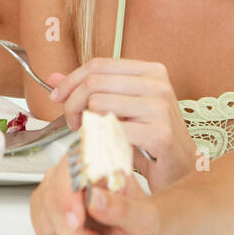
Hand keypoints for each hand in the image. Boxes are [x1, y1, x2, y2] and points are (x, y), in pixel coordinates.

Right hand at [29, 156, 159, 234]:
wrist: (136, 234)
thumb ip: (121, 208)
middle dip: (69, 227)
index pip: (70, 167)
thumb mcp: (142, 218)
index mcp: (100, 163)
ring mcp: (57, 190)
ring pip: (44, 216)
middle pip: (52, 195)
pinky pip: (42, 230)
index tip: (78, 219)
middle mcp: (75, 172)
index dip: (68, 194)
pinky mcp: (48, 210)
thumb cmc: (142, 221)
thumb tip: (95, 198)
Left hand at [47, 58, 199, 190]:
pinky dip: (101, 141)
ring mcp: (160, 108)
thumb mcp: (120, 109)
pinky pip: (111, 130)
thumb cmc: (150, 140)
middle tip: (74, 123)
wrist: (179, 169)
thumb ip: (88, 91)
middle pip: (94, 83)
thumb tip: (54, 78)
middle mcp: (158, 85)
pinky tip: (105, 148)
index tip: (57, 98)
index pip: (98, 65)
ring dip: (86, 125)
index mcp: (150, 72)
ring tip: (92, 137)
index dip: (71, 81)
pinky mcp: (160, 134)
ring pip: (98, 104)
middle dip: (73, 105)